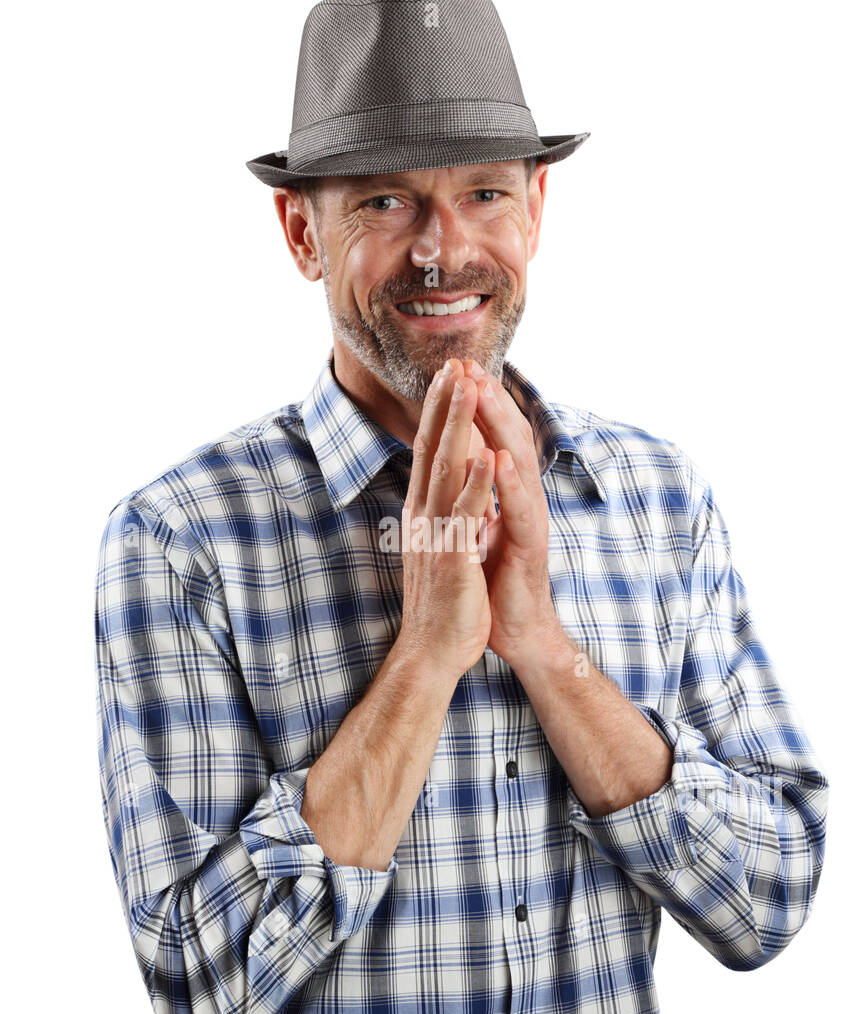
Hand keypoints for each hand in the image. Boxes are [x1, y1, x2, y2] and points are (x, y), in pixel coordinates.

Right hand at [397, 359, 494, 681]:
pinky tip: (484, 457)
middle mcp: (423, 515)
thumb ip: (442, 512)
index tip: (448, 375)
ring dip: (457, 427)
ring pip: (445, 470)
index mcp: (423, 511)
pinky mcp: (451, 557)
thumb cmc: (444, 602)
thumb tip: (446, 484)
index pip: (428, 451)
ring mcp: (434, 534)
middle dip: (444, 404)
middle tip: (453, 362)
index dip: (438, 411)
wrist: (433, 651)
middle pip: (431, 448)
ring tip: (467, 388)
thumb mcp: (441, 545)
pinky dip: (474, 485)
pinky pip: (464, 515)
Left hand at [462, 361, 563, 668]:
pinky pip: (521, 510)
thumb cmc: (497, 582)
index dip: (473, 406)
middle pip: (507, 439)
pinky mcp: (530, 548)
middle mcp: (520, 500)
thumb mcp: (478, 527)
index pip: (489, 439)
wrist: (518, 633)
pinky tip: (500, 459)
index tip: (453, 371)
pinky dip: (509, 484)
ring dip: (501, 427)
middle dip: (488, 401)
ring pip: (518, 464)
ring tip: (485, 393)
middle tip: (469, 365)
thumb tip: (459, 461)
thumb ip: (475, 494)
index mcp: (504, 494)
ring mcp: (529, 521)